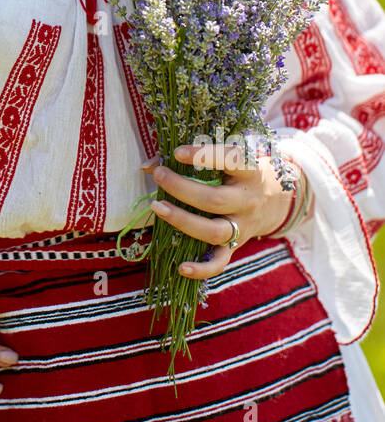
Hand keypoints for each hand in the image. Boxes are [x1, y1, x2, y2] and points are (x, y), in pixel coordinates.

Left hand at [143, 141, 295, 279]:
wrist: (275, 199)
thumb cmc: (238, 172)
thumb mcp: (226, 159)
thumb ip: (188, 158)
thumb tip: (146, 166)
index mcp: (249, 171)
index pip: (231, 161)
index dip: (204, 157)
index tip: (177, 153)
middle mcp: (248, 200)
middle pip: (214, 200)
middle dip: (182, 188)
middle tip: (159, 175)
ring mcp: (243, 226)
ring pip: (214, 231)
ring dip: (183, 221)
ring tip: (157, 207)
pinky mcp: (237, 246)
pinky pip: (221, 262)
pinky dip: (202, 269)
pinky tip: (181, 266)